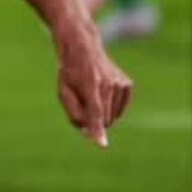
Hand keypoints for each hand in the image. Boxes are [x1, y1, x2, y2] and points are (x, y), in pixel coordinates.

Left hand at [55, 23, 133, 147]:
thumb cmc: (70, 72)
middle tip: (82, 103)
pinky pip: (120, 110)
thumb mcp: (63, 92)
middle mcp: (108, 83)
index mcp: (89, 84)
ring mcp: (120, 83)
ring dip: (102, 114)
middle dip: (93, 121)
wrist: (84, 47)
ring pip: (113, 117)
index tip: (101, 144)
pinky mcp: (128, 84)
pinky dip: (111, 108)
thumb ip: (73, 114)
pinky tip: (103, 94)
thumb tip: (89, 133)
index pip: (94, 111)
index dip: (97, 128)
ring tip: (92, 94)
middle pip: (103, 119)